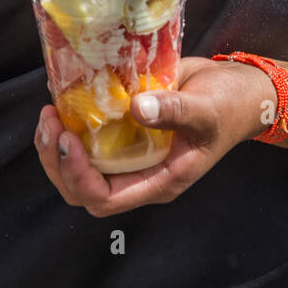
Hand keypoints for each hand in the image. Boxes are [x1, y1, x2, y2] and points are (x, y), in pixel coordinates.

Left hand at [35, 56, 277, 216]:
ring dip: (55, 145)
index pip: (105, 198)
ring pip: (78, 166)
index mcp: (158, 181)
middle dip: (58, 162)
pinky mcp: (124, 128)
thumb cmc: (229, 107)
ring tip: (49, 113)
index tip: (69, 141)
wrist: (238, 89)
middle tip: (51, 123)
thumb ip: (175, 111)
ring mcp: (129, 151)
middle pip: (82, 189)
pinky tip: (62, 98)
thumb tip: (137, 108)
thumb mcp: (208, 109)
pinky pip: (87, 137)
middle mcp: (138, 172)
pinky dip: (69, 122)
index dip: (79, 176)